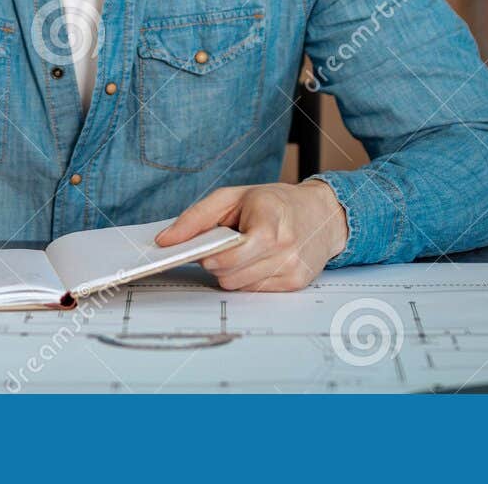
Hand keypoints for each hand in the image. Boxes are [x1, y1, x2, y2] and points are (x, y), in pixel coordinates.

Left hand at [154, 180, 347, 291]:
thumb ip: (196, 218)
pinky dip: (250, 278)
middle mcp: (285, 248)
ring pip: (239, 286)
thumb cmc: (275, 202)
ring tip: (244, 250)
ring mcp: (292, 269)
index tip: (204, 250)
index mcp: (269, 222)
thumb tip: (165, 240)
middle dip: (219, 263)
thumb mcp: (233, 197)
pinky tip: (259, 260)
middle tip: (226, 244)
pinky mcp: (296, 284)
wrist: (322, 214)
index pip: (227, 256)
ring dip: (233, 272)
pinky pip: (255, 291)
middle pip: (229, 275)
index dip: (210, 255)